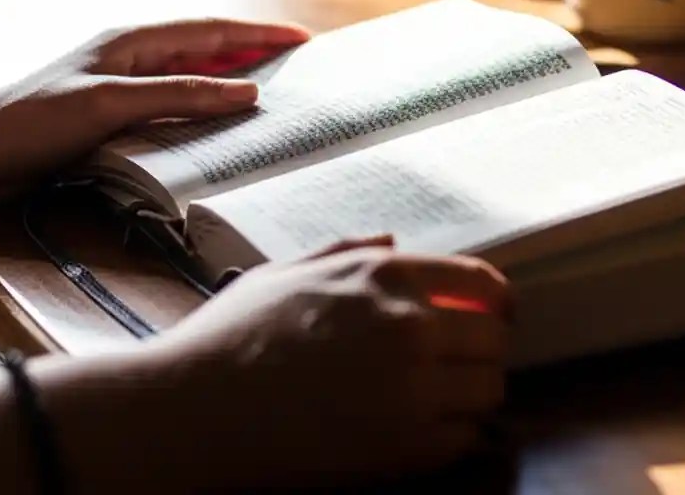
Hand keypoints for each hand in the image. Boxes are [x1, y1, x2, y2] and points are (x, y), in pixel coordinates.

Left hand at [0, 18, 309, 201]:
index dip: (261, 33)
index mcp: (133, 42)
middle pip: (209, 52)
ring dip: (234, 86)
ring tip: (275, 96)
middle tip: (300, 67)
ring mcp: (124, 90)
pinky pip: (177, 110)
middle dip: (256, 54)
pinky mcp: (115, 120)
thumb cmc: (32, 122)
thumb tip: (247, 92)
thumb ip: (180, 95)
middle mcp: (133, 61)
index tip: (303, 38)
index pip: (213, 30)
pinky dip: (209, 114)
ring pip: (195, 81)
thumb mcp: (111, 103)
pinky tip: (223, 130)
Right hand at [136, 237, 511, 488]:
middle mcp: (410, 325)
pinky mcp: (404, 446)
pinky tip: (421, 430)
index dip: (496, 302)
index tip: (497, 314)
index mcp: (386, 276)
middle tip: (461, 364)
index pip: (482, 283)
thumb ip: (347, 252)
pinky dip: (452, 435)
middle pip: (494, 339)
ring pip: (489, 389)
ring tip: (443, 399)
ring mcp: (411, 387)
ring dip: (473, 393)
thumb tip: (391, 240)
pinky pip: (464, 437)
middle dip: (482, 350)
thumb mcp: (286, 272)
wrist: (187, 413)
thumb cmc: (228, 339)